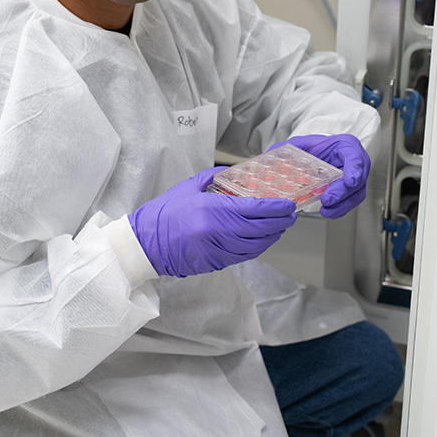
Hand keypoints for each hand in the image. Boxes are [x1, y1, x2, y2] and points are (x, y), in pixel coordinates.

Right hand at [129, 166, 296, 277]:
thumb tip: (236, 172)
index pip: (255, 209)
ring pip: (256, 246)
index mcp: (212, 210)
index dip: (276, 208)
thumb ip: (215, 178)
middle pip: (260, 229)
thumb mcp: (189, 187)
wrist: (146, 244)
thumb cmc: (164, 213)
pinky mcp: (215, 263)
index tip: (288, 204)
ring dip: (272, 236)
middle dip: (280, 222)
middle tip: (290, 214)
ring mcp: (217, 250)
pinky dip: (257, 247)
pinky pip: (243, 256)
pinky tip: (261, 239)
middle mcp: (218, 232)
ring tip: (280, 226)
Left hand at [269, 134, 370, 218]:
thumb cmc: (316, 148)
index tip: (350, 181)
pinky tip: (328, 211)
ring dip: (341, 205)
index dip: (355, 169)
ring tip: (326, 210)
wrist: (321, 154)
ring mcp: (356, 177)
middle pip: (357, 180)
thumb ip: (287, 149)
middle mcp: (355, 162)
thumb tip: (268, 156)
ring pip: (356, 194)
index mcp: (346, 146)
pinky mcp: (352, 191)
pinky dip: (340, 209)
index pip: (355, 157)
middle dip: (342, 192)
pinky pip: (350, 203)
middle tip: (327, 200)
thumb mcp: (301, 144)